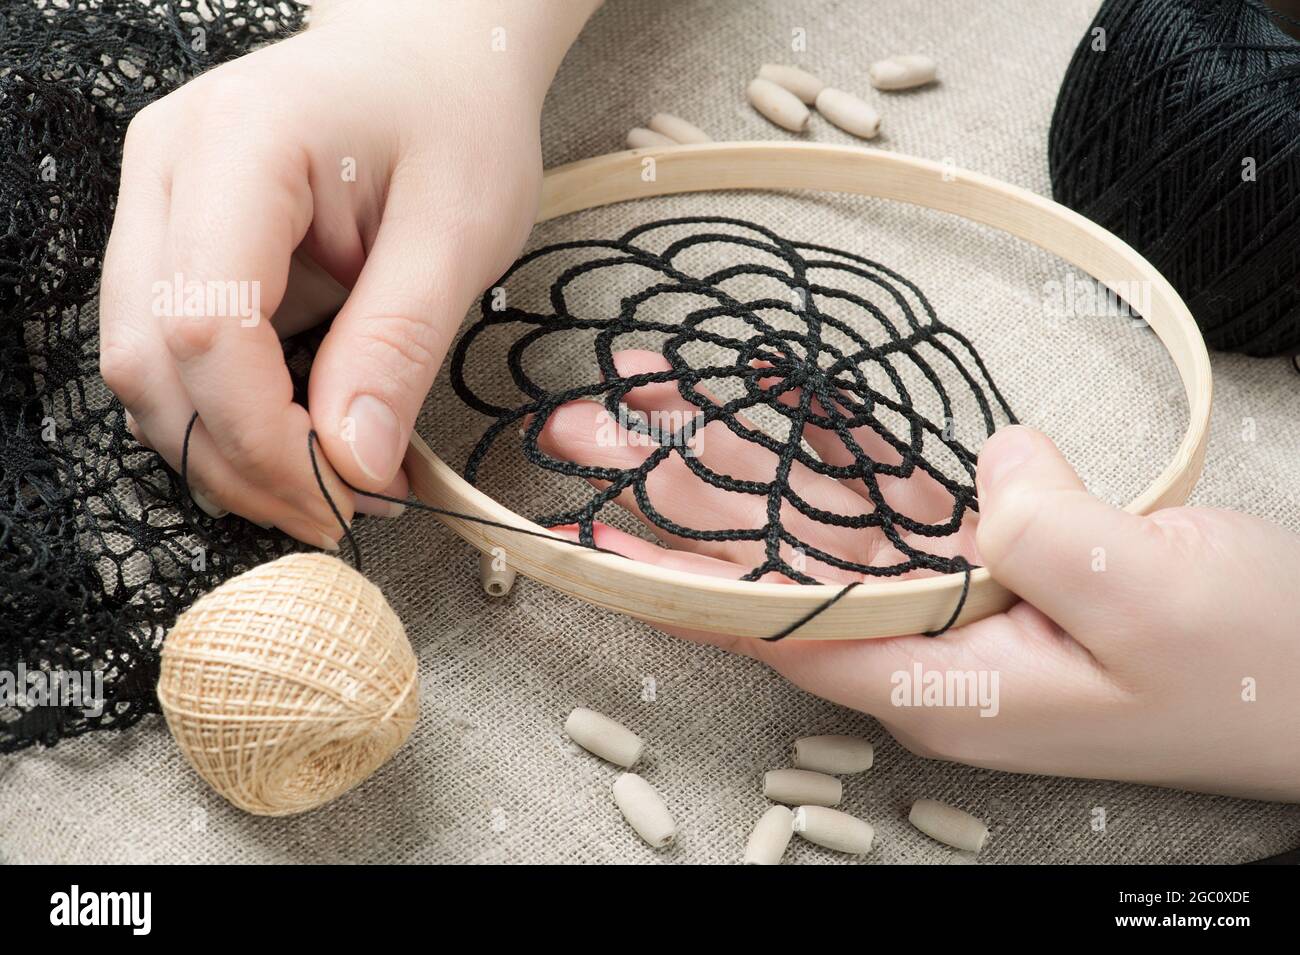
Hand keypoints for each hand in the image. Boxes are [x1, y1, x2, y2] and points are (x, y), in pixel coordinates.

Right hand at [99, 0, 597, 544]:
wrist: (432, 59)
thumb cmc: (455, 122)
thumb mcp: (458, 233)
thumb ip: (398, 347)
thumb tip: (354, 465)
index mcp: (238, 145)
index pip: (205, 325)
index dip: (264, 436)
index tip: (345, 493)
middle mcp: (165, 168)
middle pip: (151, 359)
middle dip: (240, 460)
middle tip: (339, 510)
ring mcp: (155, 201)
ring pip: (144, 368)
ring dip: (226, 449)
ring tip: (327, 483)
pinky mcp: (172, 237)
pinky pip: (170, 350)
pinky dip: (227, 414)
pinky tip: (298, 439)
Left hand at [539, 351, 1299, 800]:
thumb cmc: (1253, 665)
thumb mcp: (1149, 598)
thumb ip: (1047, 531)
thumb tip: (986, 471)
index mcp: (941, 686)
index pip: (777, 633)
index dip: (677, 584)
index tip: (594, 542)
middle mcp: (926, 653)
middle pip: (773, 572)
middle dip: (680, 504)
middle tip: (590, 437)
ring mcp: (955, 606)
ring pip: (819, 530)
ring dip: (738, 465)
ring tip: (645, 408)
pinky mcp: (991, 564)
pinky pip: (890, 507)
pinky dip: (830, 455)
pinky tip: (765, 408)